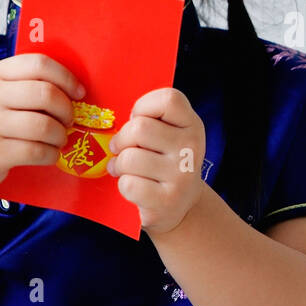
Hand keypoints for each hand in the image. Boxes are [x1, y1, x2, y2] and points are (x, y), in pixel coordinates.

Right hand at [0, 53, 83, 193]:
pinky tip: (49, 154)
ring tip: (58, 140)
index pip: (39, 64)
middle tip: (68, 121)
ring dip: (61, 136)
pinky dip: (52, 154)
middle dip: (67, 110)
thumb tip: (74, 89)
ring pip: (45, 125)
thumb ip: (26, 85)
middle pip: (46, 94)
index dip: (66, 78)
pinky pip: (38, 151)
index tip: (79, 93)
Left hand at [106, 87, 205, 239]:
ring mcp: (182, 176)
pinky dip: (124, 186)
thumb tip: (113, 124)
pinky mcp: (167, 201)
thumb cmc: (163, 163)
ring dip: (119, 165)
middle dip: (122, 140)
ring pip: (129, 158)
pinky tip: (134, 187)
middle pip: (139, 128)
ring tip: (125, 169)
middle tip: (122, 148)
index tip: (138, 119)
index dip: (143, 106)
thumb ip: (150, 120)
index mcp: (192, 125)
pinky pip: (128, 184)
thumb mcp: (168, 135)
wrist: (180, 205)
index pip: (168, 99)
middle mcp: (191, 148)